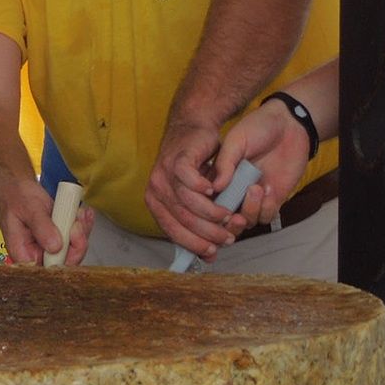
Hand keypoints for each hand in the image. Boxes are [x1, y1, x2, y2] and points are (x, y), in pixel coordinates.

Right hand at [0, 178, 93, 264]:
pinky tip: (81, 213)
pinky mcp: (57, 236)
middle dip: (77, 241)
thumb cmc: (13, 195)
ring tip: (79, 213)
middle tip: (77, 222)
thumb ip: (41, 227)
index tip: (71, 235)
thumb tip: (55, 246)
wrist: (14, 184)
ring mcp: (48, 245)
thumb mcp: (28, 209)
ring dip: (81, 230)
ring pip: (73, 248)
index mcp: (23, 253)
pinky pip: (74, 237)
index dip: (65, 256)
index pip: (48, 268)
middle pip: (65, 261)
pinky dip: (81, 224)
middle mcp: (36, 253)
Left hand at [145, 119, 245, 259]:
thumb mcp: (196, 198)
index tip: (214, 251)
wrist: (193, 129)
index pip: (172, 231)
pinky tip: (217, 190)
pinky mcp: (177, 159)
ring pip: (186, 203)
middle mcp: (156, 190)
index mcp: (156, 202)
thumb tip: (210, 255)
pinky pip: (189, 180)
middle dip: (207, 233)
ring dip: (210, 213)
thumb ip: (201, 223)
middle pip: (181, 219)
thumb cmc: (196, 167)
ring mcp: (164, 174)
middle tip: (228, 237)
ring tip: (228, 217)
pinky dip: (204, 188)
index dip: (193, 244)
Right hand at [211, 99, 312, 226]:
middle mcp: (233, 191)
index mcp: (218, 177)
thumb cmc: (258, 128)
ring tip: (255, 187)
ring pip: (245, 222)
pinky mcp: (272, 200)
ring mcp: (252, 197)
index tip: (214, 201)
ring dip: (249, 210)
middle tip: (232, 212)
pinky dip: (266, 208)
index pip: (206, 201)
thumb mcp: (236, 141)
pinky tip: (269, 188)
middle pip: (223, 220)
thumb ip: (225, 163)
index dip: (206, 209)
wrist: (289, 125)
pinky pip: (266, 217)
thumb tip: (215, 188)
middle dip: (226, 222)